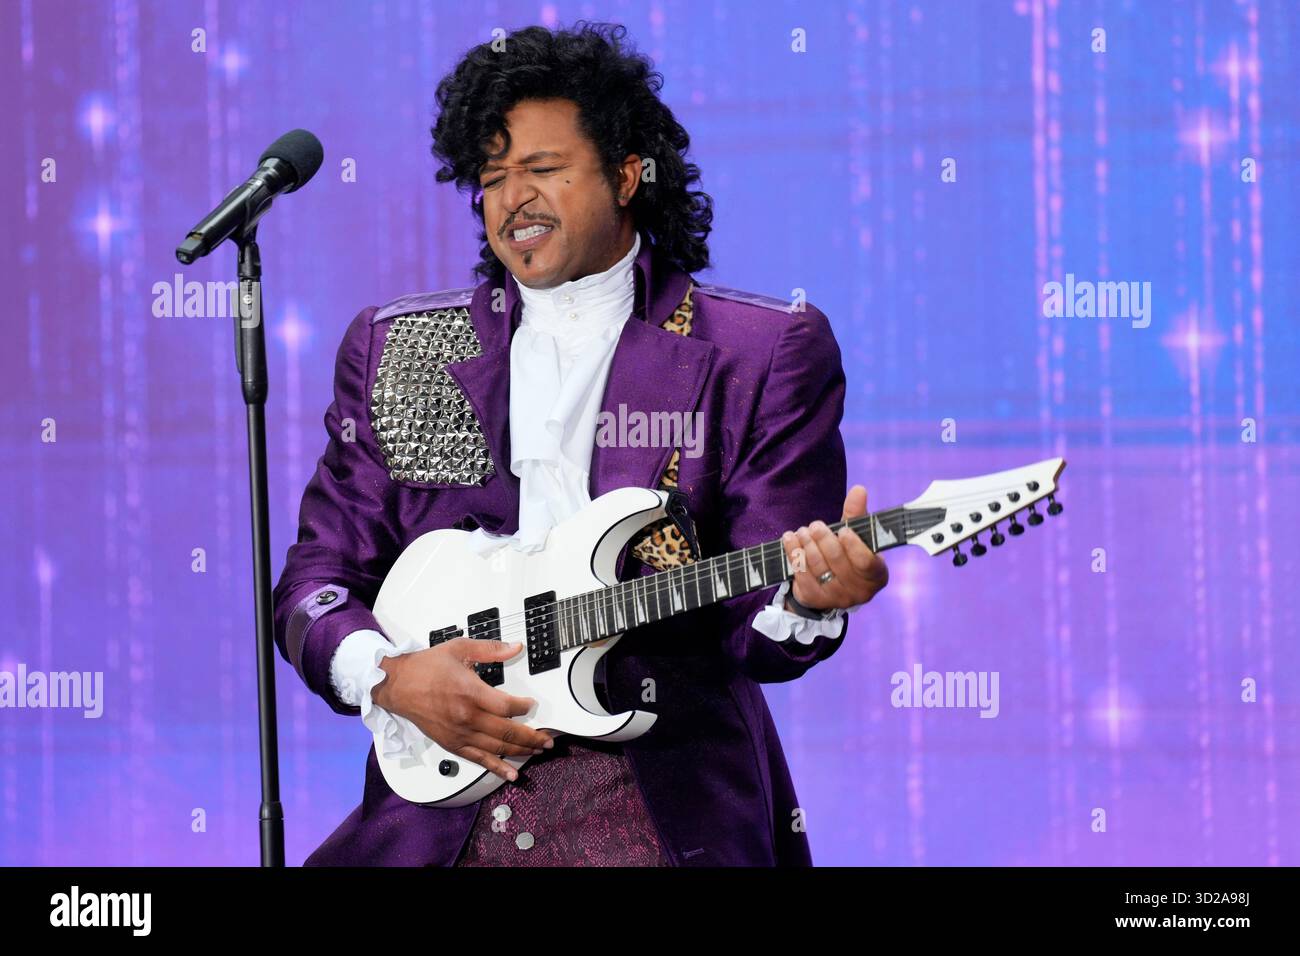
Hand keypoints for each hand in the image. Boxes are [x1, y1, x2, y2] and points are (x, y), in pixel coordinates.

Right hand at [371, 638, 553, 782]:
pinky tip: (511, 773)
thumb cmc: (426, 667)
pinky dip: (497, 767)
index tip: (532, 705)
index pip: (508, 706)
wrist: (398, 685)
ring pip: (497, 748)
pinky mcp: (452, 744)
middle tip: (548, 739)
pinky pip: (479, 759)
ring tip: (537, 751)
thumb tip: (515, 647)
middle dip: (532, 737)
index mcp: (471, 692)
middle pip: (508, 732)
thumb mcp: (460, 648)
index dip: (525, 707)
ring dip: (521, 751)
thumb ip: (491, 649)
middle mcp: (467, 716)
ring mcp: (460, 733)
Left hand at [780, 484, 888, 611]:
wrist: (828, 584)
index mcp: (877, 575)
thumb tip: (859, 489)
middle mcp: (860, 592)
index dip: (853, 545)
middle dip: (823, 539)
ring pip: (818, 566)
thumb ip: (857, 514)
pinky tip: (790, 540)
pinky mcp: (814, 599)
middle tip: (815, 525)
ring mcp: (836, 598)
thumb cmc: (847, 553)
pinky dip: (794, 553)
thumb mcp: (855, 536)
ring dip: (806, 544)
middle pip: (837, 560)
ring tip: (802, 531)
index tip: (843, 530)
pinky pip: (801, 573)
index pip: (866, 561)